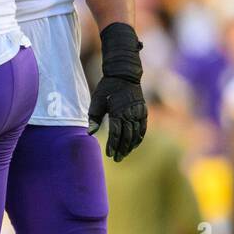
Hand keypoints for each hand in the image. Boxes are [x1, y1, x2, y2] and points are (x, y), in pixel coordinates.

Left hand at [87, 22, 145, 161]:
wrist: (125, 75)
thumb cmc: (107, 88)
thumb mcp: (97, 101)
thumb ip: (94, 117)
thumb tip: (90, 133)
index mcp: (118, 112)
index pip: (116, 133)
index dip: (113, 145)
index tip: (109, 154)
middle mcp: (130, 114)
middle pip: (127, 136)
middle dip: (121, 149)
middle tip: (116, 159)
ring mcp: (139, 113)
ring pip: (136, 134)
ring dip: (130, 146)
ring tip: (124, 154)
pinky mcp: (143, 111)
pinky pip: (143, 128)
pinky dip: (139, 138)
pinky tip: (134, 145)